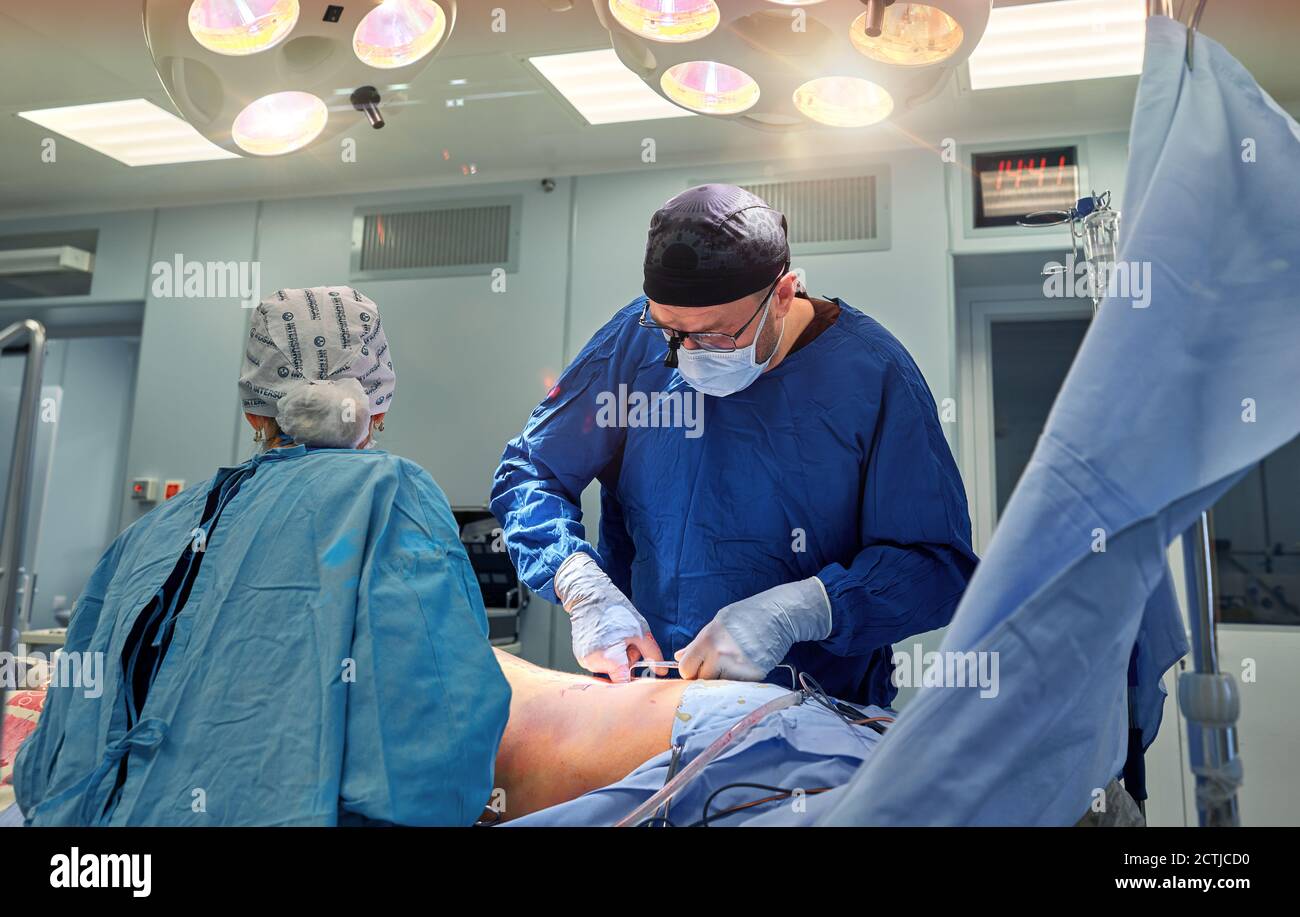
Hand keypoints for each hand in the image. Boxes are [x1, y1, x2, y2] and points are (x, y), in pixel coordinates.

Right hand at [554, 552, 665, 682]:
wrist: (590, 596)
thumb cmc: (616, 611)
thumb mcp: (640, 631)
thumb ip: (652, 654)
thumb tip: (661, 671)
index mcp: (610, 657)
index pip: (623, 684)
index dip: (635, 680)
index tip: (642, 673)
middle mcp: (593, 663)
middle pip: (617, 676)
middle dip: (627, 664)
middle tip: (628, 644)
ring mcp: (584, 660)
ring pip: (608, 669)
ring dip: (616, 659)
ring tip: (616, 638)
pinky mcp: (580, 656)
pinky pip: (599, 663)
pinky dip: (606, 655)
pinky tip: (606, 639)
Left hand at [676, 577, 830, 681]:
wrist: (779, 615)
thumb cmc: (746, 616)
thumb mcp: (718, 624)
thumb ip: (697, 644)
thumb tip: (678, 656)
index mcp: (708, 640)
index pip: (686, 668)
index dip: (690, 670)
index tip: (696, 668)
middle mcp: (720, 655)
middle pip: (702, 680)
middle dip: (707, 675)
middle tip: (720, 665)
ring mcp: (738, 667)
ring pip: (720, 684)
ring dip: (725, 678)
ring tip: (735, 662)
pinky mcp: (754, 676)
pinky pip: (739, 685)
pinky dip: (740, 679)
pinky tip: (746, 664)